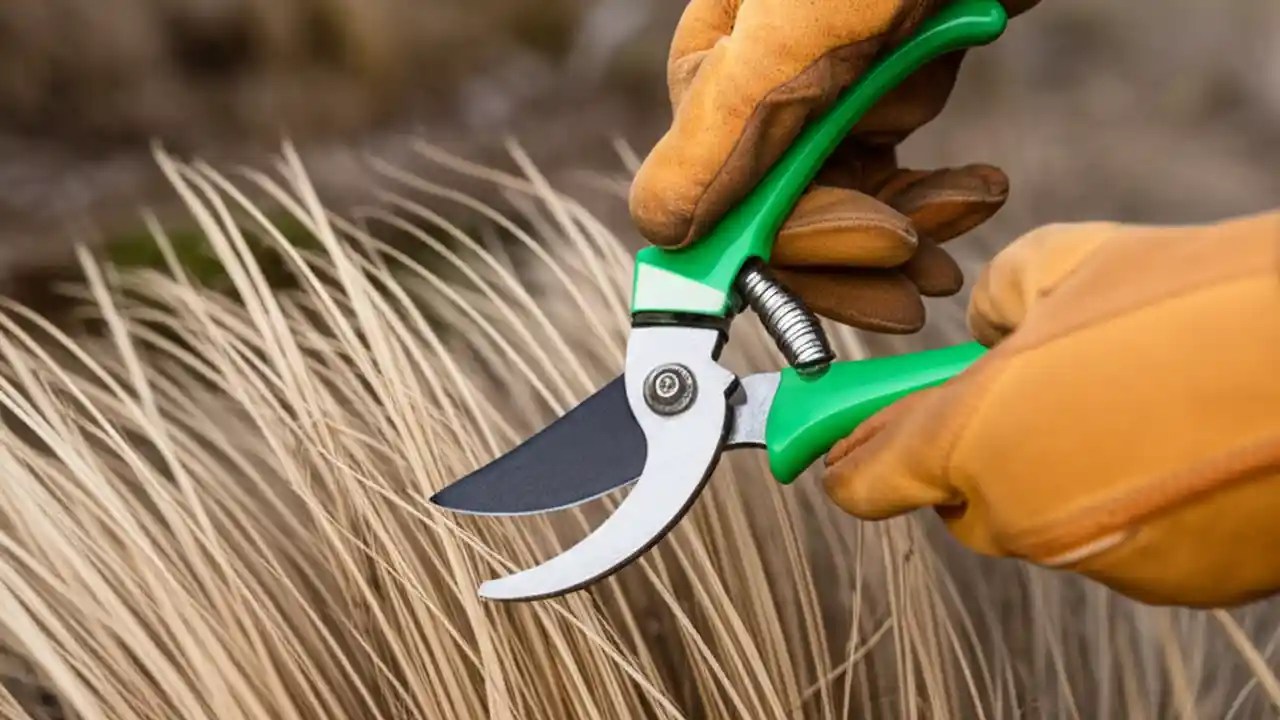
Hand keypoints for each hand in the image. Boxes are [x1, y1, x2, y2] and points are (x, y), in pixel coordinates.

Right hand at [630, 0, 1039, 332]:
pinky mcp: (892, 78)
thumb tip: (658, 229)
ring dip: (912, 223)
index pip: (730, 198)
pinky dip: (940, 189)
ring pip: (854, 195)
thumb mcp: (797, 33)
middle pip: (792, 209)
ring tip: (966, 221)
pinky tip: (979, 187)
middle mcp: (764, 85)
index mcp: (718, 70)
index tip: (860, 287)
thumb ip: (721, 132)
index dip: (792, 251)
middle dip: (861, 250)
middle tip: (920, 283)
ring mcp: (832, 83)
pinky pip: (901, 163)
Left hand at [822, 211, 1279, 607]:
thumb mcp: (1062, 263)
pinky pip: (1109, 544)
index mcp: (974, 438)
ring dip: (1052, 473)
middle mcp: (1021, 516)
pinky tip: (1169, 444)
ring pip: (1038, 520)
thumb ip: (991, 305)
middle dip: (971, 453)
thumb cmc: (1198, 297)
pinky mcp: (1170, 584)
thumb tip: (984, 335)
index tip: (830, 455)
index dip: (844, 460)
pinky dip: (1117, 503)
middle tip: (1023, 393)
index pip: (867, 479)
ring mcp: (1097, 560)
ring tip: (1125, 402)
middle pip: (957, 501)